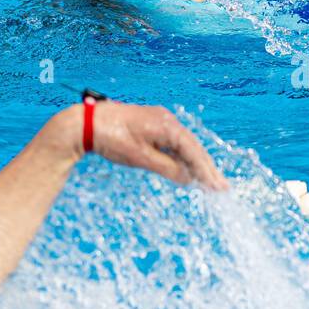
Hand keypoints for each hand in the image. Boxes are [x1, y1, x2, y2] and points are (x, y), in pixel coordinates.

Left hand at [87, 102, 227, 190]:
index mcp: (166, 125)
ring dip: (195, 164)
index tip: (217, 187)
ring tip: (209, 183)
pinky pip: (172, 144)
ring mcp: (159, 122)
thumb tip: (188, 179)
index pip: (193, 150)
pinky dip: (180, 158)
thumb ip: (167, 168)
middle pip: (193, 147)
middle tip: (222, 187)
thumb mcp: (140, 158)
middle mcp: (167, 120)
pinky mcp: (151, 126)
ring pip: (183, 146)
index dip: (206, 170)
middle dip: (206, 168)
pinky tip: (187, 171)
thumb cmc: (112, 138)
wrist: (86, 123)